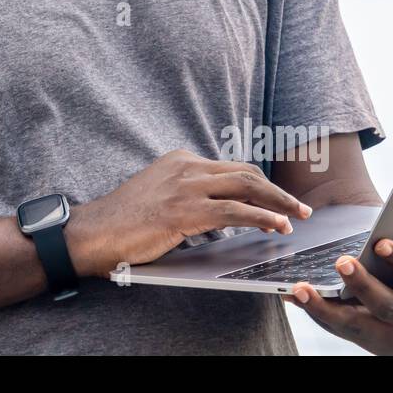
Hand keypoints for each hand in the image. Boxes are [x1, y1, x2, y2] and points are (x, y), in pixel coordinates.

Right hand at [64, 149, 311, 276]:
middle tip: (300, 208)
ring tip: (297, 218)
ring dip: (278, 204)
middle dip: (278, 191)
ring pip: (247, 188)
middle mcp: (187, 166)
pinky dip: (261, 218)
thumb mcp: (160, 195)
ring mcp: (186, 186)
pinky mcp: (185, 210)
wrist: (92, 232)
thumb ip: (188, 196)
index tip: (278, 198)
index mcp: (182, 160)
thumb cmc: (123, 222)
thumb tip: (220, 214)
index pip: (233, 168)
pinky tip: (276, 226)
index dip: (261, 184)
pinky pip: (234, 211)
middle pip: (247, 173)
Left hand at [285, 196, 392, 354]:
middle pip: (387, 308)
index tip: (382, 242)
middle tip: (341, 261)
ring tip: (302, 289)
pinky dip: (317, 313)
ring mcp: (390, 338)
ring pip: (355, 328)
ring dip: (326, 310)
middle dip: (363, 286)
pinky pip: (339, 330)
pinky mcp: (368, 342)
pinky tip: (296, 295)